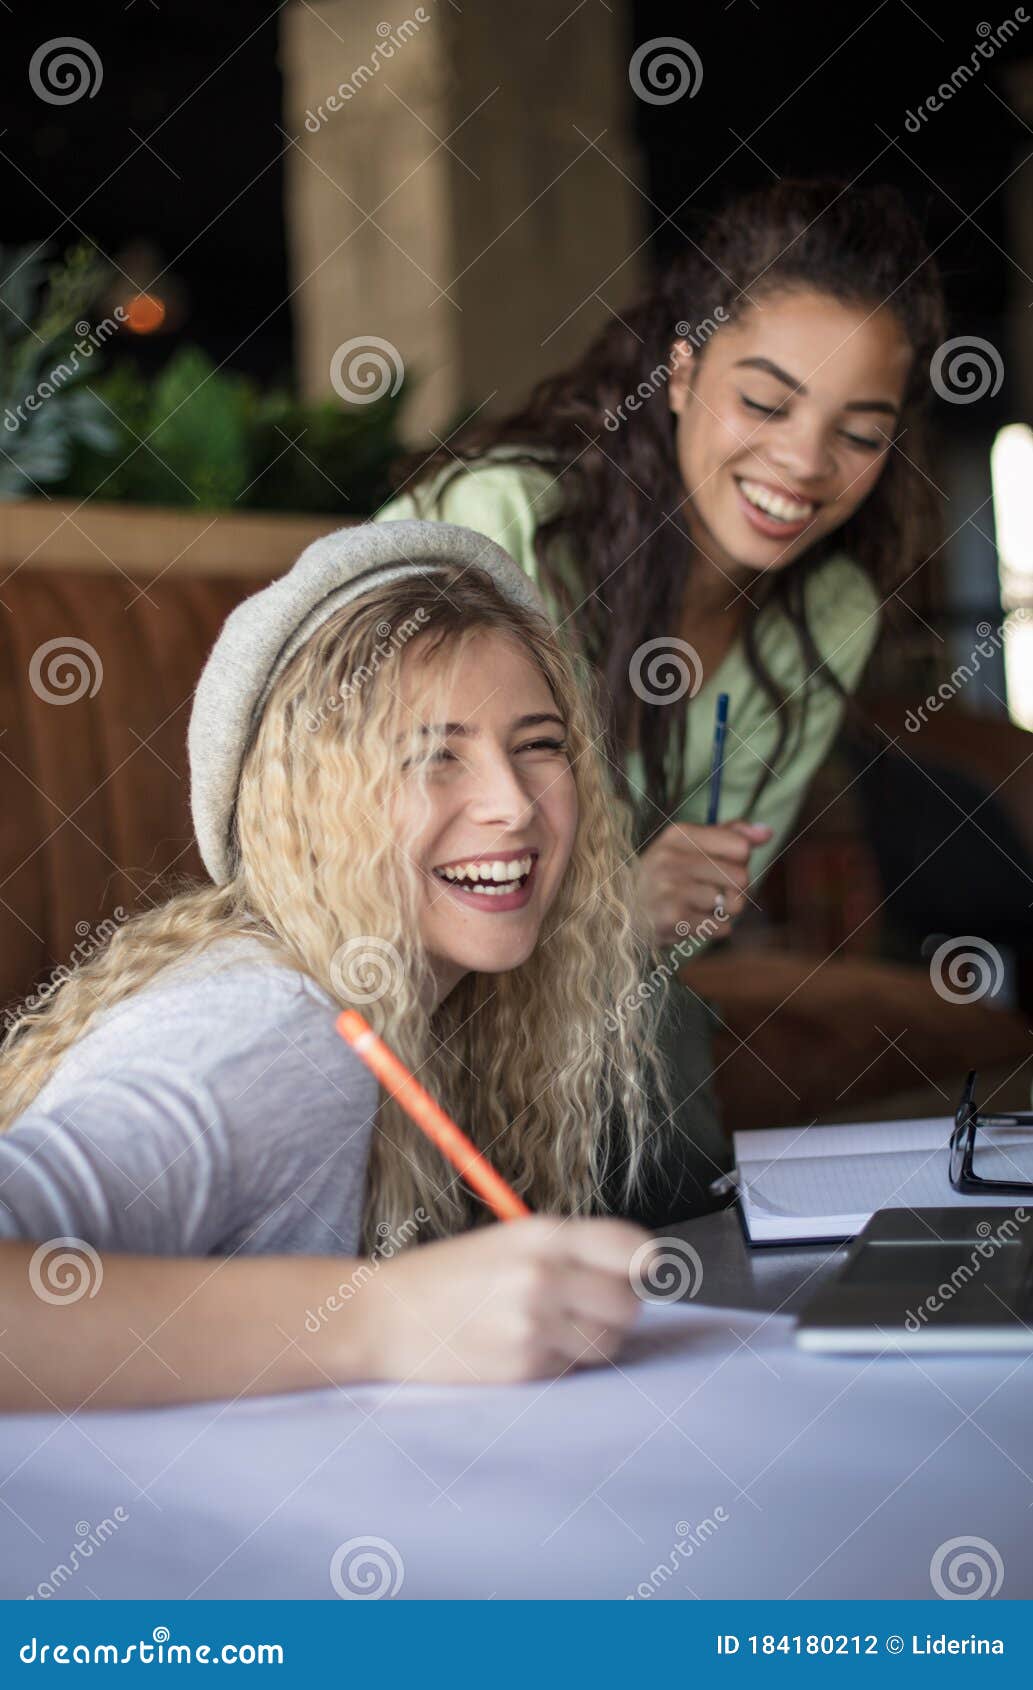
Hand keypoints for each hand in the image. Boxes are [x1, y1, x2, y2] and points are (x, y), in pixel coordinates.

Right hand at [359, 1214, 653, 1383]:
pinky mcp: (524, 1368)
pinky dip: (562, 1363)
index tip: (643, 1273)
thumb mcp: (508, 1241)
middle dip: (618, 1307)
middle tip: (590, 1305)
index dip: (645, 1263)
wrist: (383, 1317)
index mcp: (542, 1234)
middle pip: (629, 1302)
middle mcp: (543, 1276)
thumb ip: (569, 1251)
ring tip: (557, 1329)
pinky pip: (574, 1369)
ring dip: (595, 1340)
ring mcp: (534, 1326)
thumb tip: (639, 1269)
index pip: (632, 1248)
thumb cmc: (447, 1277)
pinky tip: (527, 1348)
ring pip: (609, 1342)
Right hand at [635, 820, 772, 948]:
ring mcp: (671, 889)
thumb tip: (766, 832)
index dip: (739, 859)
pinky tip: (691, 920)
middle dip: (735, 889)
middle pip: (742, 877)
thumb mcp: (688, 846)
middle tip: (711, 891)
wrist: (623, 912)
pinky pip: (722, 927)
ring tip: (699, 906)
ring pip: (734, 905)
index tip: (718, 864)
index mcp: (679, 834)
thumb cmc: (664, 875)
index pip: (740, 847)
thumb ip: (729, 834)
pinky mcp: (674, 919)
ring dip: (723, 911)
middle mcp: (672, 858)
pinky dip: (713, 928)